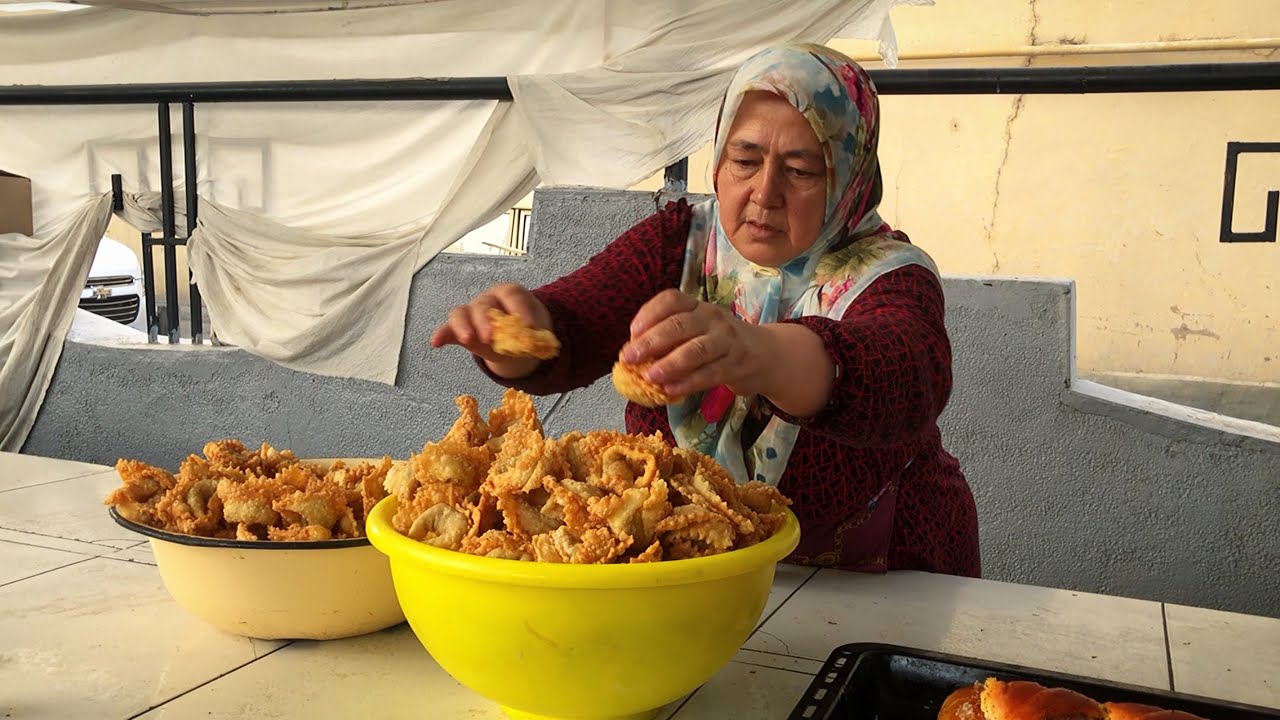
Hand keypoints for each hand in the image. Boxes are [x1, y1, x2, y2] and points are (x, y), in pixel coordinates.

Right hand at [430, 283, 551, 378]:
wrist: (519, 338)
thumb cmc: (527, 328)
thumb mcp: (536, 330)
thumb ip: (535, 335)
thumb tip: (538, 343)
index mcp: (509, 293)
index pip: (512, 295)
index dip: (519, 308)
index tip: (529, 326)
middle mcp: (488, 300)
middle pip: (483, 304)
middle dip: (486, 320)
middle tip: (491, 336)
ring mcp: (472, 312)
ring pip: (461, 313)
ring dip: (463, 326)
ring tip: (466, 339)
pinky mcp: (460, 329)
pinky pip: (448, 329)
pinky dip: (441, 335)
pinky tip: (436, 343)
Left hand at [621, 289, 765, 398]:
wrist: (764, 354)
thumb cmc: (716, 343)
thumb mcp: (696, 330)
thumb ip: (668, 338)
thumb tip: (632, 355)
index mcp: (696, 305)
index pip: (671, 300)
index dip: (649, 314)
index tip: (632, 332)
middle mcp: (711, 317)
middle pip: (679, 325)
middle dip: (652, 342)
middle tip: (630, 358)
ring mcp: (726, 340)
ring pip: (696, 350)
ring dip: (670, 363)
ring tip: (649, 377)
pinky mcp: (736, 364)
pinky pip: (710, 373)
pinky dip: (689, 382)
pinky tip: (670, 390)